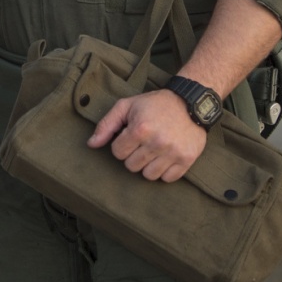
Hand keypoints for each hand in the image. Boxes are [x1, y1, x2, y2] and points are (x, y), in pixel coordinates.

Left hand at [88, 89, 205, 182]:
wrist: (190, 103)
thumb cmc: (155, 104)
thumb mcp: (127, 106)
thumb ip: (106, 125)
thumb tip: (91, 144)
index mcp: (140, 129)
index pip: (117, 153)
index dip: (121, 144)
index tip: (130, 136)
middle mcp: (157, 142)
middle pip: (131, 166)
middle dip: (133, 155)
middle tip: (142, 143)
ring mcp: (173, 152)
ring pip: (148, 175)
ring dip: (148, 165)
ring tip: (153, 151)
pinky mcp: (187, 159)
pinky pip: (167, 179)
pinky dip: (164, 171)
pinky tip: (165, 157)